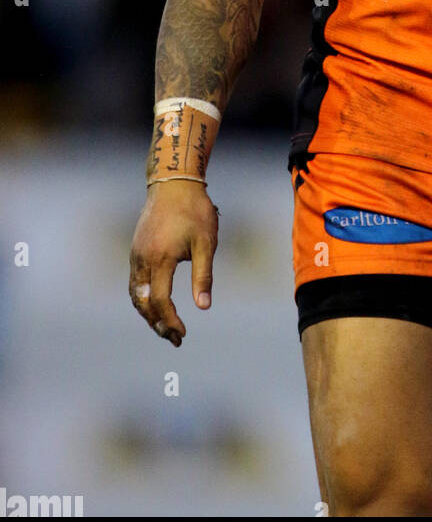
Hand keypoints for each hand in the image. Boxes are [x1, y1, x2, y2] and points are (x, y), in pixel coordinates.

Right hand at [129, 181, 218, 345]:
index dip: (171, 320)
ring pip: (136, 294)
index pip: (161, 301)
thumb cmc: (195, 211)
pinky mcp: (135, 250)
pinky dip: (143, 299)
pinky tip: (155, 304)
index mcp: (160, 259)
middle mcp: (142, 260)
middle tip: (175, 338)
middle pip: (144, 303)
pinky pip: (134, 282)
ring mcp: (136, 255)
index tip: (183, 333)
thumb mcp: (206, 243)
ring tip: (165, 327)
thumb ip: (203, 276)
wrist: (174, 183)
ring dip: (148, 314)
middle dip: (157, 324)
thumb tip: (204, 307)